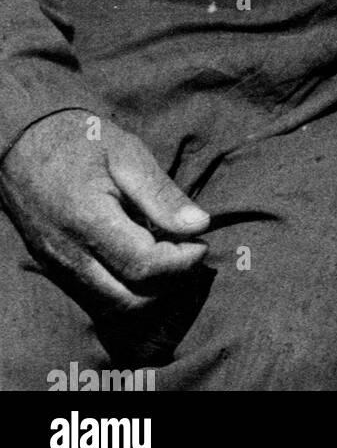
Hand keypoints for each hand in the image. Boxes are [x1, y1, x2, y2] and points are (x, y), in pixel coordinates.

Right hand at [0, 109, 209, 311]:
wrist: (24, 142)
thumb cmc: (80, 141)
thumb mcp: (127, 154)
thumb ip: (161, 194)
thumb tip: (199, 225)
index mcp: (90, 222)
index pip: (144, 267)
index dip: (182, 262)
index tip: (201, 242)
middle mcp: (71, 255)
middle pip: (130, 299)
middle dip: (169, 284)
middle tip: (188, 252)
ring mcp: (59, 266)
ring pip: (112, 306)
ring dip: (147, 292)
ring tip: (167, 257)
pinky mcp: (54, 267)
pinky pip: (94, 296)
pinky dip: (125, 288)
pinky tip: (140, 258)